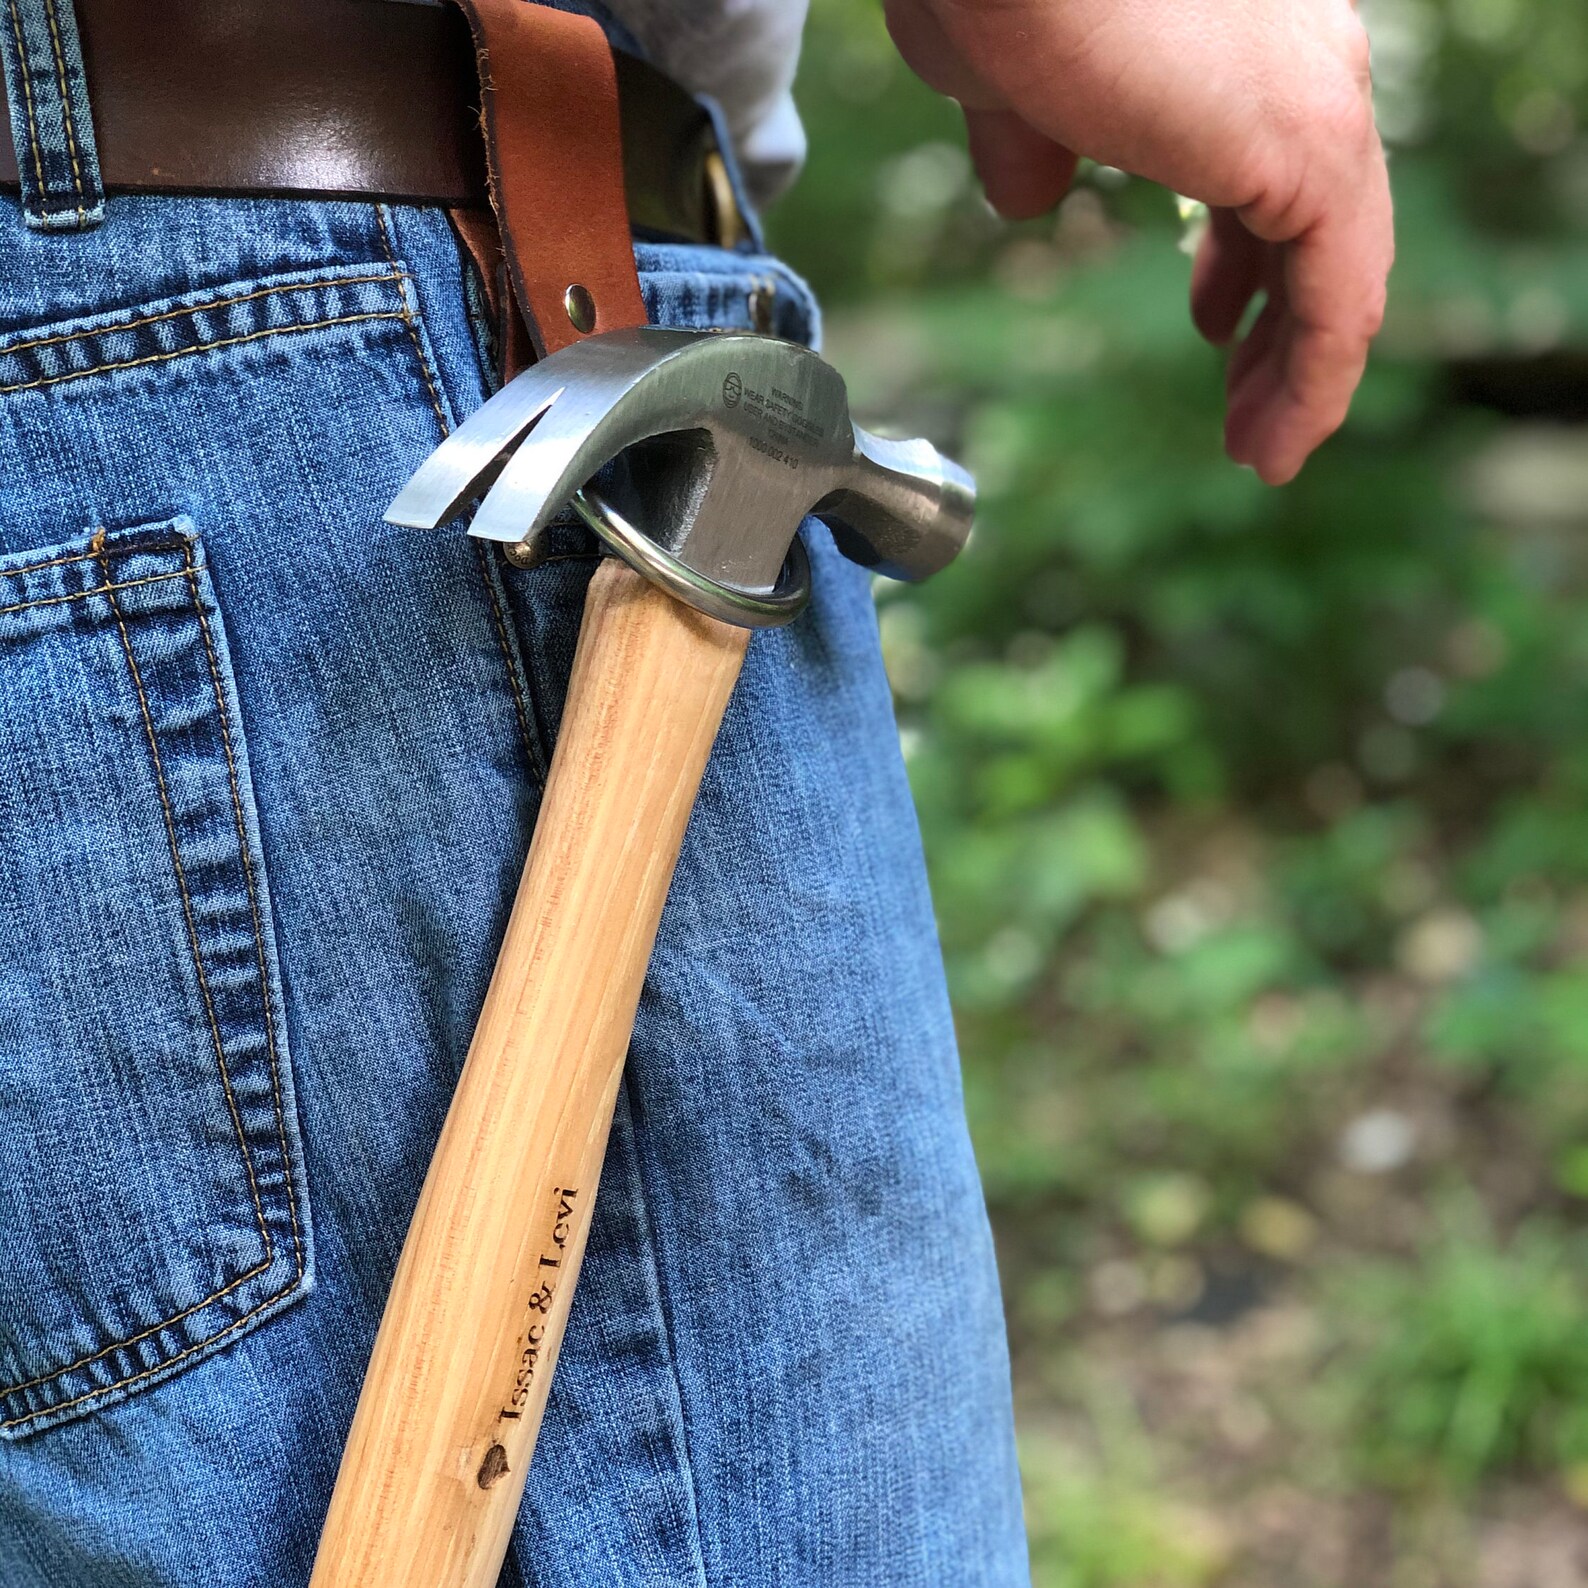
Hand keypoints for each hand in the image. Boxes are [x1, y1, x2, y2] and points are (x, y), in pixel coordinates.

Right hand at [885, 0, 1393, 483]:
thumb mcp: (1006, 85)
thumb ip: (1031, 141)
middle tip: (1244, 395)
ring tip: (1261, 447)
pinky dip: (1316, 385)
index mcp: (1243, 47)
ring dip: (1299, 375)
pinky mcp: (1312, 151)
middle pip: (1322, 227)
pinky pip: (1339, 302)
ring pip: (1342, 274)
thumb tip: (1030, 196)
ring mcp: (1318, 105)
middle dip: (1278, 326)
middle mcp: (1305, 64)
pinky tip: (1278, 444)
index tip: (1214, 325)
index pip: (1274, 175)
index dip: (1244, 264)